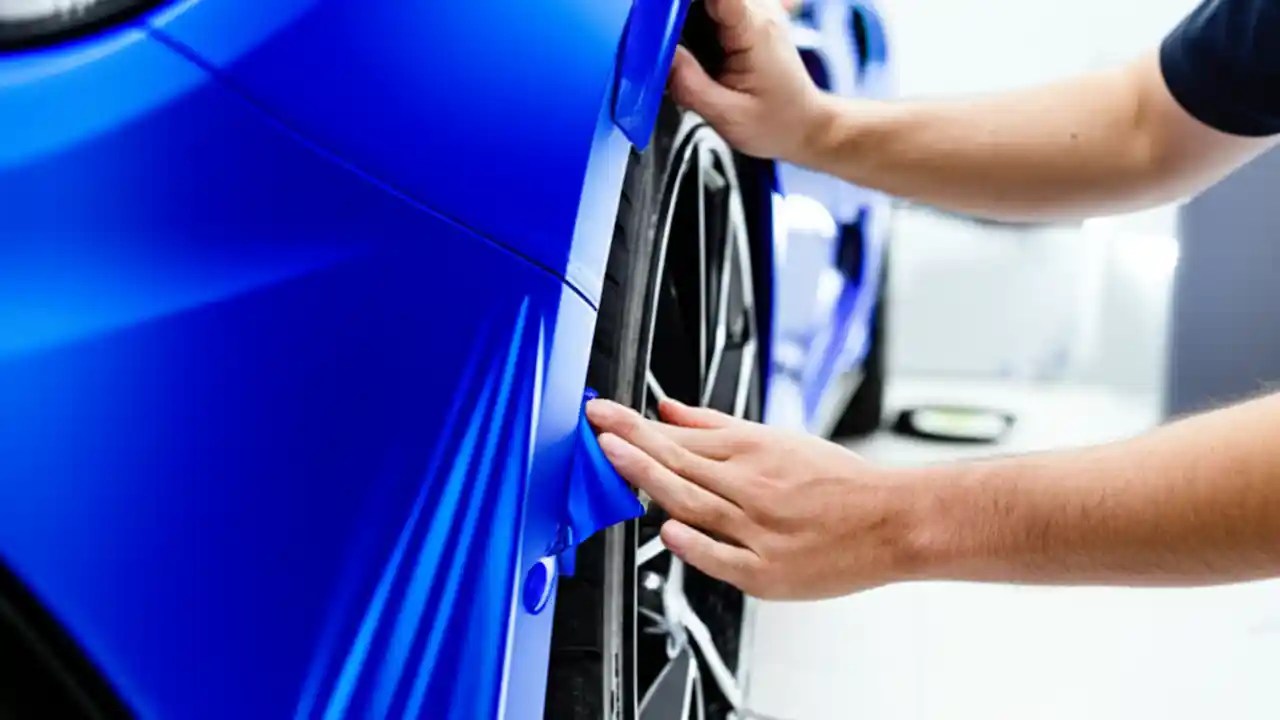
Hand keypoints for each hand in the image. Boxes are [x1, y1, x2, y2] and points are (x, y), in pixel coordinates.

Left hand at [585, 397, 922, 599]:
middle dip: (633, 444)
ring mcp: (759, 532)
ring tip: (615, 461)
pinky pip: (724, 559)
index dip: (636, 425)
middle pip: (682, 464)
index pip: (680, 436)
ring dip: (651, 479)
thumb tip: (667, 409)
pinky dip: (696, 545)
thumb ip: (715, 427)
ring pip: (696, 503)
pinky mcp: (768, 573)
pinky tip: (669, 531)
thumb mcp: (777, 440)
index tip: (603, 415)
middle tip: (597, 429)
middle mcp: (752, 488)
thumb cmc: (838, 482)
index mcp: (754, 452)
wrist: (893, 520)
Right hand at [670, 0, 830, 163]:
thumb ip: (689, 86)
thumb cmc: (777, 123)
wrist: (804, 127)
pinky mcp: (746, 21)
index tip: (659, 15)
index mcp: (754, 30)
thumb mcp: (727, 115)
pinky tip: (687, 44)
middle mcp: (758, 14)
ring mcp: (754, 14)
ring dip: (684, 17)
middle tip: (658, 37)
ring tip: (673, 46)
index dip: (680, 2)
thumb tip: (658, 60)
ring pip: (707, 2)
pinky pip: (713, 9)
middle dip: (676, 12)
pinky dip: (694, 21)